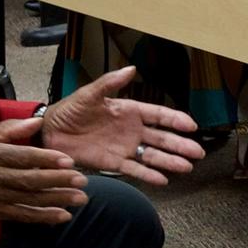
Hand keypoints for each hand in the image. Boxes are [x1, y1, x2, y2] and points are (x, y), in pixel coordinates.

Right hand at [0, 120, 89, 224]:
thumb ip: (9, 129)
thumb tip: (37, 122)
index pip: (22, 157)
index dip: (46, 159)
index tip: (69, 161)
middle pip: (30, 180)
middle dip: (58, 181)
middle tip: (82, 180)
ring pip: (30, 199)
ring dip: (57, 200)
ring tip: (81, 198)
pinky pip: (23, 215)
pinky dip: (43, 217)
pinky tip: (64, 216)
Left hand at [40, 66, 204, 186]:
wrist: (49, 132)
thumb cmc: (69, 110)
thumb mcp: (89, 93)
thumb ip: (110, 82)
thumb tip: (131, 68)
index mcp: (129, 111)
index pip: (159, 115)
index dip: (176, 120)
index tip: (192, 126)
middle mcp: (132, 130)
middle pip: (162, 138)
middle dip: (181, 145)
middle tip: (198, 153)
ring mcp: (125, 147)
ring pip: (153, 156)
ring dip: (170, 162)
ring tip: (187, 168)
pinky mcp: (113, 163)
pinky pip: (134, 170)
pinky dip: (148, 175)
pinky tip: (163, 180)